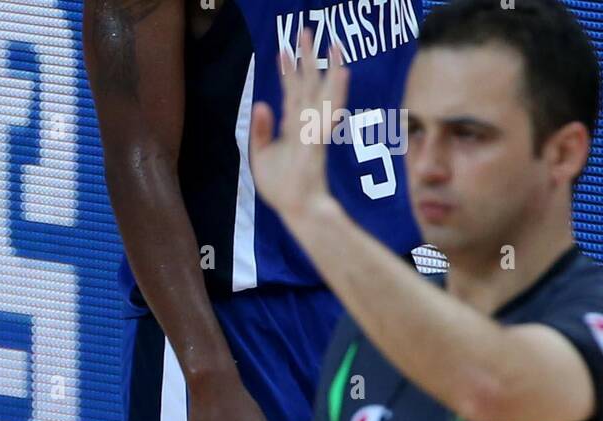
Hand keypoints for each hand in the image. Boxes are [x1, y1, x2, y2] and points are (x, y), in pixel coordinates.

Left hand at [248, 25, 347, 223]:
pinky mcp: (320, 139)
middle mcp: (305, 124)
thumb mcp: (260, 157)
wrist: (295, 208)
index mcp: (292, 127)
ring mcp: (315, 130)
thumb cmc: (280, 187)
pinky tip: (341, 74)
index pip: (290, 93)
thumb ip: (261, 131)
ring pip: (322, 93)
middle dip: (307, 58)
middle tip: (305, 30)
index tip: (283, 51)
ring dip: (329, 68)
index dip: (287, 72)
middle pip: (307, 85)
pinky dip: (336, 93)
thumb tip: (261, 103)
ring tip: (334, 44)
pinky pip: (328, 113)